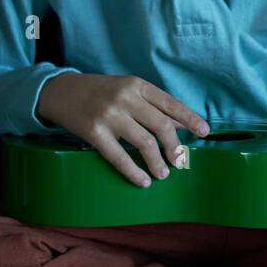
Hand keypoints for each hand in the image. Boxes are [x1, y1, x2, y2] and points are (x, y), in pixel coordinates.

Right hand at [37, 73, 210, 186]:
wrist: (61, 91)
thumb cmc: (100, 92)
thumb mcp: (128, 89)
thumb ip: (153, 105)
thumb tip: (183, 126)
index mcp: (137, 85)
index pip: (170, 104)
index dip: (190, 119)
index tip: (205, 132)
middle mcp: (126, 98)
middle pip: (161, 126)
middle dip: (175, 147)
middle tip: (180, 162)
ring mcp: (109, 115)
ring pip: (144, 143)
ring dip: (157, 163)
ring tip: (163, 174)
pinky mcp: (94, 132)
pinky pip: (119, 157)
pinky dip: (134, 171)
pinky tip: (142, 181)